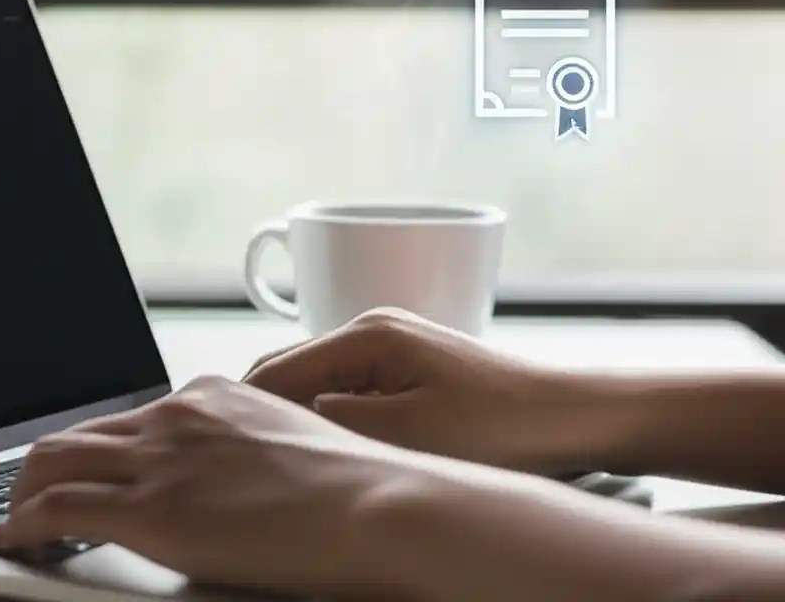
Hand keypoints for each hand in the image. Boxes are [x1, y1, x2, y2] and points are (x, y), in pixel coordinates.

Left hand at [0, 376, 428, 597]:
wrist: (377, 505)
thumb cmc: (357, 489)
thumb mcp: (294, 449)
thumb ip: (250, 454)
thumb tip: (237, 482)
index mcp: (213, 399)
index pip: (129, 419)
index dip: (94, 450)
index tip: (81, 472)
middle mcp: (176, 417)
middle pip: (77, 434)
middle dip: (43, 467)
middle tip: (30, 497)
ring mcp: (159, 459)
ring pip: (52, 462)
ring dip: (22, 493)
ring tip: (15, 520)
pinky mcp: (150, 509)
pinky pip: (58, 508)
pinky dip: (23, 524)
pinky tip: (15, 540)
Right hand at [244, 308, 608, 474]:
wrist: (571, 418)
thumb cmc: (501, 428)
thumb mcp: (406, 434)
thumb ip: (334, 423)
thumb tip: (281, 421)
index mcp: (366, 335)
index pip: (275, 370)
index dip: (243, 409)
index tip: (216, 446)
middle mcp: (372, 328)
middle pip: (289, 371)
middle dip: (263, 412)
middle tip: (241, 460)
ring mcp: (390, 344)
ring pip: (316, 382)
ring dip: (297, 417)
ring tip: (280, 461)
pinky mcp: (406, 366)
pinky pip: (346, 389)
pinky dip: (329, 416)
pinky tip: (329, 450)